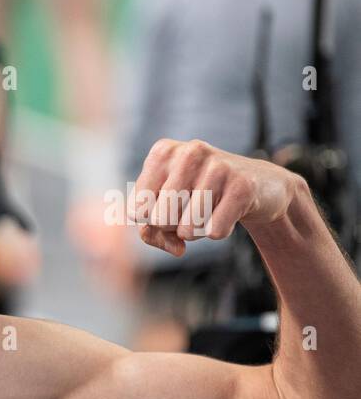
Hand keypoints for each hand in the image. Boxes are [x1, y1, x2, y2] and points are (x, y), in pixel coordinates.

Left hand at [131, 138, 301, 256]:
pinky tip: (228, 212)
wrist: (260, 184)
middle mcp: (189, 152)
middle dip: (173, 227)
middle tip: (191, 211)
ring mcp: (218, 167)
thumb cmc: (201, 196)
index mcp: (163, 152)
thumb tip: (174, 246)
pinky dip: (219, 231)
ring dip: (197, 231)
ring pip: (187, 229)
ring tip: (210, 210)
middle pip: (160, 219)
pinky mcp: (242, 186)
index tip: (167, 210)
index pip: (137, 210)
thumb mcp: (168, 206)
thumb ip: (151, 231)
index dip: (150, 223)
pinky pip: (214, 231)